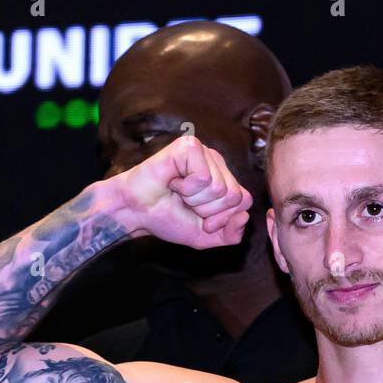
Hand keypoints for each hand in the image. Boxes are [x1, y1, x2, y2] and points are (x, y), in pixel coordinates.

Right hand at [114, 134, 252, 248]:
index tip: (200, 218)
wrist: (137, 213)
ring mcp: (204, 152)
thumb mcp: (207, 236)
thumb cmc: (169, 218)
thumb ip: (231, 234)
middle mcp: (217, 162)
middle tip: (186, 203)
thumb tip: (245, 216)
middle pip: (234, 196)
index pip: (245, 201)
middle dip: (207, 210)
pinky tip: (173, 181)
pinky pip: (203, 177)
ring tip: (178, 192)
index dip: (222, 218)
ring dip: (194, 199)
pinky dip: (186, 188)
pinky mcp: (190, 146)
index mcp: (225, 179)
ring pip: (219, 188)